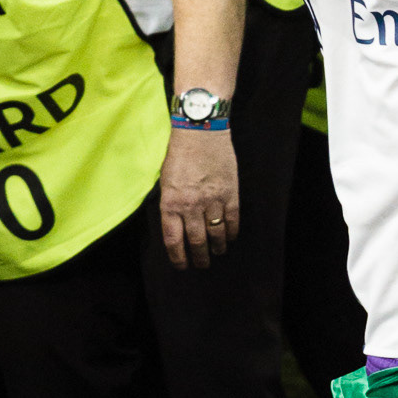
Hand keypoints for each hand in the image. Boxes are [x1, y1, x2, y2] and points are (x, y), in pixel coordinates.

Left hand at [158, 122, 238, 267]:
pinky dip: (231, 232)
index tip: (182, 266)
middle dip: (199, 257)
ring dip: (217, 248)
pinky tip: (230, 238)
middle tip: (201, 264)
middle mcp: (190, 206)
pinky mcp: (229, 193)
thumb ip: (170, 204)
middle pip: (196, 241)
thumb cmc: (179, 155)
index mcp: (170, 203)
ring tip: (217, 253)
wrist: (201, 132)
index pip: (173, 240)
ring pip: (215, 234)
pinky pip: (232, 220)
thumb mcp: (165, 181)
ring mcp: (212, 200)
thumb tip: (176, 226)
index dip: (178, 257)